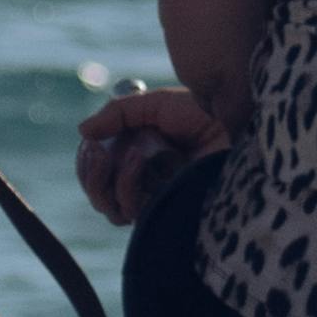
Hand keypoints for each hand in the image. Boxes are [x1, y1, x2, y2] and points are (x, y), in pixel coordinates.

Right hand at [73, 87, 222, 228]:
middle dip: (89, 172)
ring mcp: (155, 199)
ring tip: (128, 150)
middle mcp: (143, 182)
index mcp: (136, 157)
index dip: (86, 161)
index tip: (90, 139)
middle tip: (95, 150)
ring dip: (106, 178)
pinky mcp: (165, 212)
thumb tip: (82, 131)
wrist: (234, 124)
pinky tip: (138, 157)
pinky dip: (126, 182)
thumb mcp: (154, 104)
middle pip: (98, 194)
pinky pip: (130, 209)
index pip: (97, 173)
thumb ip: (117, 114)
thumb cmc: (202, 113)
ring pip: (110, 207)